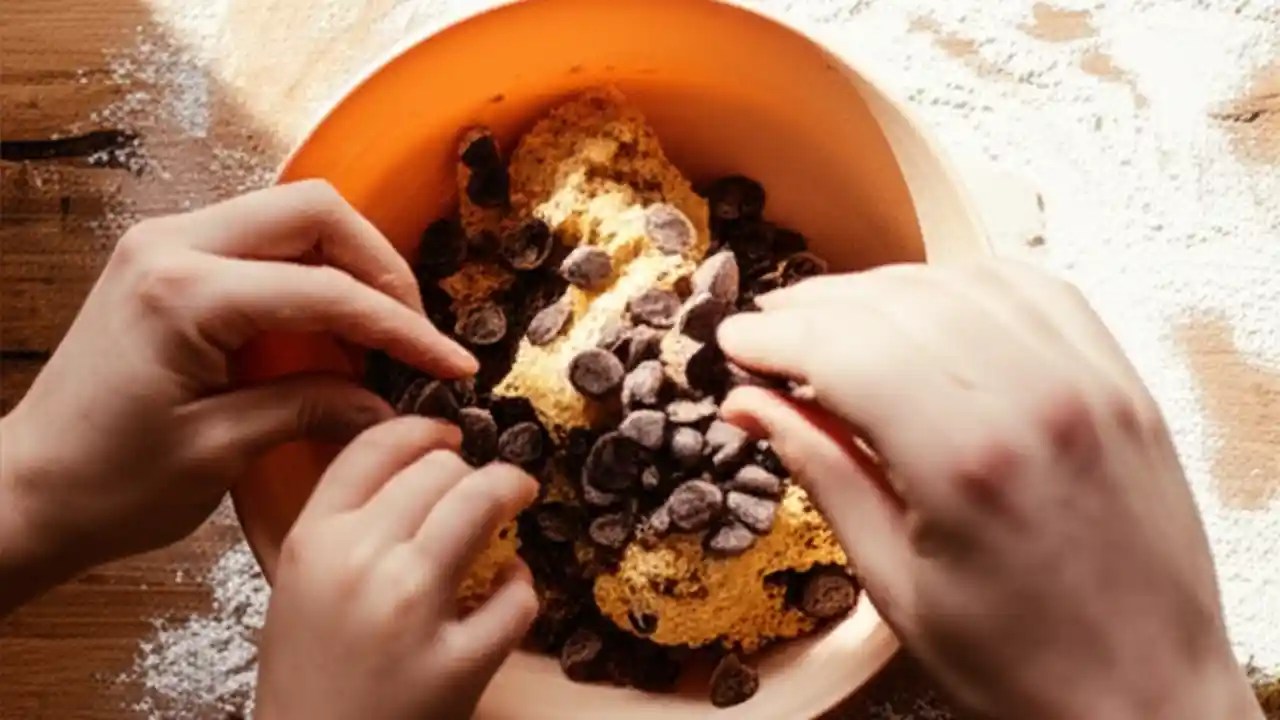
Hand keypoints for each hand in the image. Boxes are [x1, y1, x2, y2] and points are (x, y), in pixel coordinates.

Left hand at [0, 181, 475, 611]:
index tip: (450, 364)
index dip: (401, 329)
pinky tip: (329, 326)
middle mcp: (170, 246)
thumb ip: (312, 407)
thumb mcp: (220, 451)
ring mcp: (162, 245)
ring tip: (380, 331)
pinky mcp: (163, 262)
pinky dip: (309, 272)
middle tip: (414, 331)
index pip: (326, 292)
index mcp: (183, 294)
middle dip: (380, 267)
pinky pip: (259, 242)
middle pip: (314, 212)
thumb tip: (388, 401)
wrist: (23, 492)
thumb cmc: (108, 485)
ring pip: (290, 216)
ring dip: (347, 263)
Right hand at [254, 417, 538, 719]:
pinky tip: (506, 593)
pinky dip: (520, 589)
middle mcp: (361, 563)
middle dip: (470, 472)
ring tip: (514, 502)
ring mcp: (413, 609)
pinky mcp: (459, 661)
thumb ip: (343, 524)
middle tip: (482, 488)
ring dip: (508, 495)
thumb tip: (418, 468)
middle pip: (440, 469)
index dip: (424, 429)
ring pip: (483, 505)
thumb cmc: (308, 677)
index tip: (449, 435)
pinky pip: (517, 596)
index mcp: (314, 540)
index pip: (377, 447)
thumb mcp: (299, 585)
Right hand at [717, 262, 1261, 719]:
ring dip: (883, 288)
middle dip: (816, 306)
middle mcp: (1034, 398)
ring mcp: (1089, 381)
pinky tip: (929, 300)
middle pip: (896, 303)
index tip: (732, 339)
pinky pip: (1038, 289)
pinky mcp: (1122, 382)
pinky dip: (967, 282)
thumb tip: (748, 404)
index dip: (776, 336)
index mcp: (965, 459)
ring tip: (834, 316)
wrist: (1148, 693)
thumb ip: (822, 472)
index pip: (845, 350)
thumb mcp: (893, 581)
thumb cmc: (1019, 661)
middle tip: (768, 328)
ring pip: (961, 282)